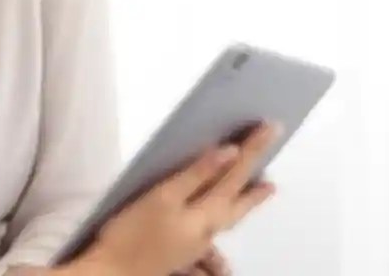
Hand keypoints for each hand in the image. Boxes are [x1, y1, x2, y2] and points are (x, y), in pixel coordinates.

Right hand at [80, 122, 279, 275]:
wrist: (112, 273)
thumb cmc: (132, 234)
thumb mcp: (162, 197)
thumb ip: (196, 174)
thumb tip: (229, 152)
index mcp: (206, 214)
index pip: (235, 174)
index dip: (253, 149)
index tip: (271, 127)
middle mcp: (207, 230)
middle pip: (238, 202)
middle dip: (256, 184)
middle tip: (276, 171)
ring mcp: (196, 244)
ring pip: (229, 217)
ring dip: (245, 201)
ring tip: (262, 189)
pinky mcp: (182, 251)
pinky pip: (215, 234)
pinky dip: (225, 219)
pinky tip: (220, 220)